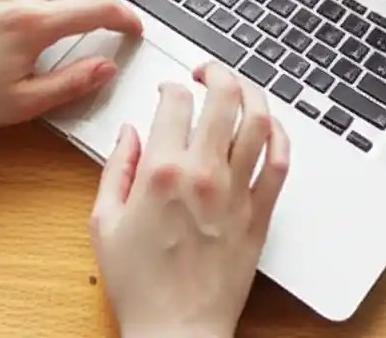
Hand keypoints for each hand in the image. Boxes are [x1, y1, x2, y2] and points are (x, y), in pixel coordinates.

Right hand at [89, 63, 290, 337]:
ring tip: (240, 88)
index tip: (168, 92)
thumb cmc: (139, 285)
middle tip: (208, 73)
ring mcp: (238, 191)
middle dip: (216, 72)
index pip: (174, 101)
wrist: (177, 330)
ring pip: (259, 121)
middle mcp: (204, 173)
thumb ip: (115, 169)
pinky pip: (282, 161)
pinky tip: (270, 126)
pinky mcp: (261, 213)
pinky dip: (280, 135)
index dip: (170, 86)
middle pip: (224, 97)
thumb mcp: (103, 222)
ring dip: (252, 93)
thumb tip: (128, 135)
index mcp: (161, 171)